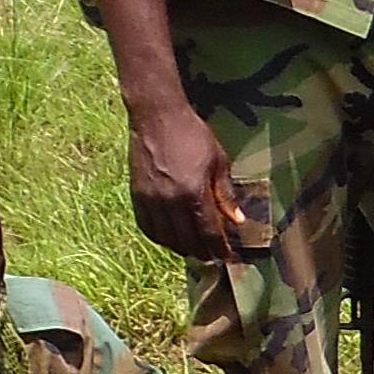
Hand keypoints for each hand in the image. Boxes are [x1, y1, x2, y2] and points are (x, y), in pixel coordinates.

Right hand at [125, 103, 240, 260]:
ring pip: (166, 239)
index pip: (208, 232)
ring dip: (181, 248)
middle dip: (202, 252)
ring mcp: (150, 200)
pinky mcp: (136, 196)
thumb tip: (237, 220)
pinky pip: (147, 227)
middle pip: (187, 241)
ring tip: (193, 248)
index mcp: (193, 192)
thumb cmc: (193, 135)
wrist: (157, 117)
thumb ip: (225, 194)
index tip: (227, 257)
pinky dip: (160, 237)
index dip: (219, 249)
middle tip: (212, 255)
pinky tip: (170, 237)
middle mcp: (170, 202)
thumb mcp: (218, 161)